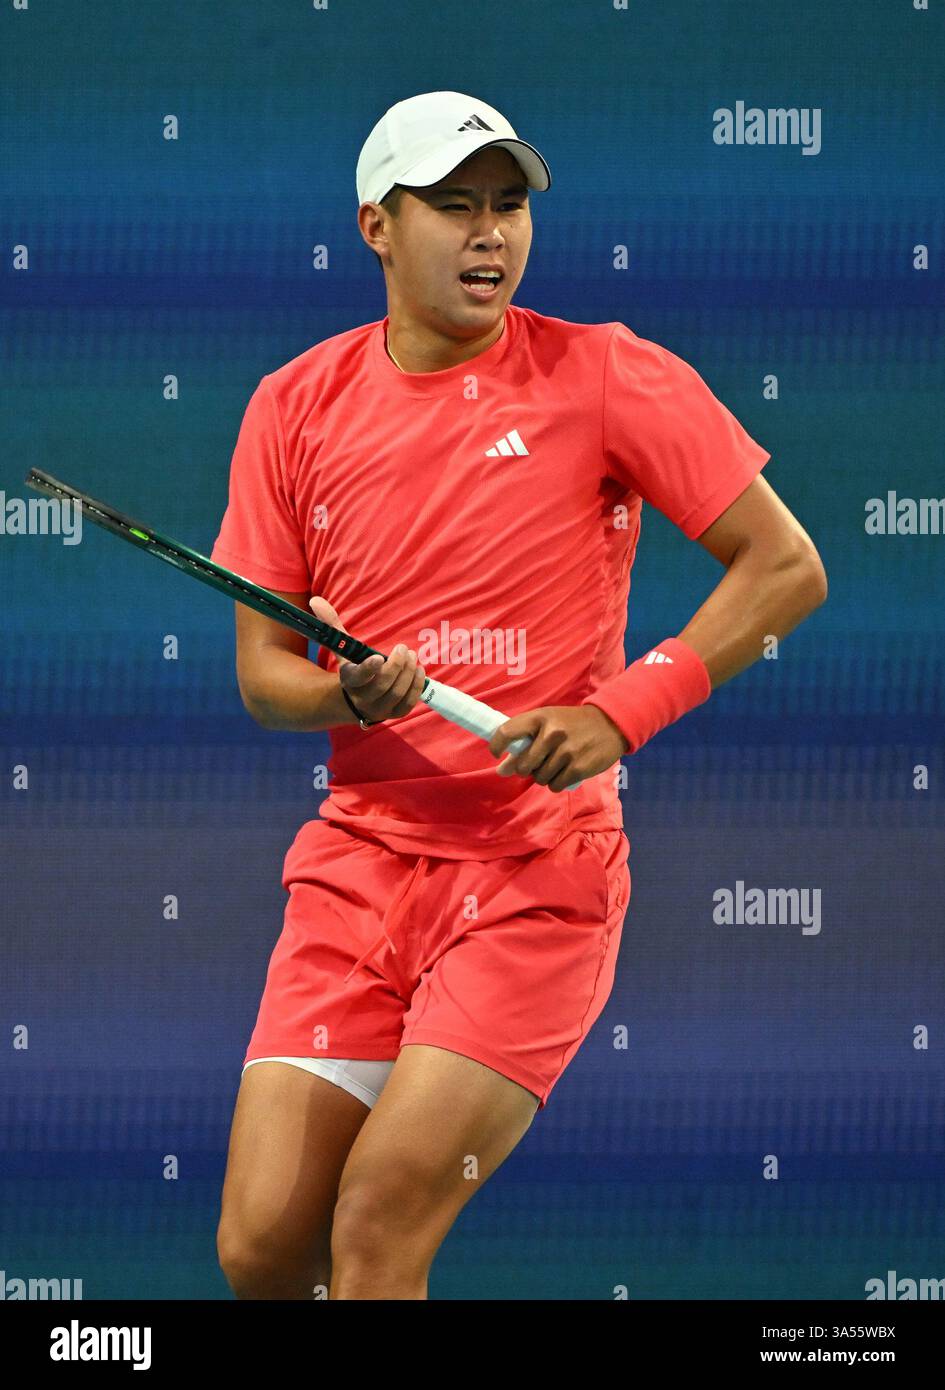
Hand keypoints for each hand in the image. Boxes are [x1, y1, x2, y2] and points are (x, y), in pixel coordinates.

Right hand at [309, 596, 425, 722]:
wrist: (353, 699)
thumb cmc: (352, 667)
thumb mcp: (341, 648)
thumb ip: (331, 625)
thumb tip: (316, 600)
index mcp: (349, 681)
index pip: (358, 677)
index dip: (369, 669)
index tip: (378, 657)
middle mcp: (362, 699)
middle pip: (383, 685)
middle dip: (396, 665)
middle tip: (403, 649)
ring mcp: (378, 709)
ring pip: (396, 694)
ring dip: (408, 674)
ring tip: (412, 657)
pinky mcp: (393, 714)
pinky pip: (407, 704)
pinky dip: (415, 687)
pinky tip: (419, 671)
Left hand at [488, 704, 628, 793]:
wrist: (611, 724)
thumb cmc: (572, 723)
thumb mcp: (549, 722)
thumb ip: (525, 741)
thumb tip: (502, 769)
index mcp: (540, 717)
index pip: (507, 732)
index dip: (496, 746)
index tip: (498, 755)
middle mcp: (551, 733)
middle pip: (523, 765)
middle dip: (526, 769)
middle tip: (538, 762)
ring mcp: (565, 751)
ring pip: (539, 778)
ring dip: (544, 776)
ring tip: (557, 763)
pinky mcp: (578, 768)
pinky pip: (555, 786)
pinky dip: (557, 782)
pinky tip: (567, 771)